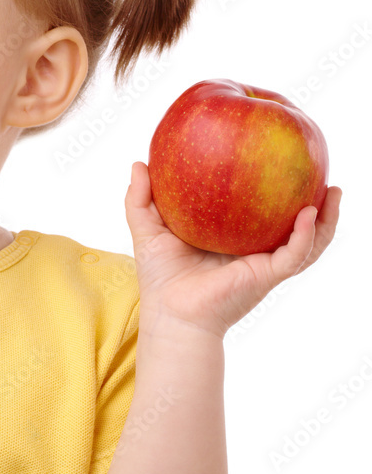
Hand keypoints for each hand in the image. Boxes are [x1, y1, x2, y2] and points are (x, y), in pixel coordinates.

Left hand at [124, 161, 341, 338]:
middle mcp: (253, 249)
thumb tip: (140, 162)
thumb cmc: (159, 277)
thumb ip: (141, 197)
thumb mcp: (147, 229)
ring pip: (306, 240)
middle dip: (313, 202)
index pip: (258, 211)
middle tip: (321, 174)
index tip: (277, 160)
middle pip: (291, 224)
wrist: (170, 313)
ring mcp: (263, 263)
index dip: (271, 190)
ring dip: (326, 219)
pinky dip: (306, 235)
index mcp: (231, 237)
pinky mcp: (267, 275)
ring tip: (334, 192)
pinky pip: (294, 254)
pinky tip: (308, 214)